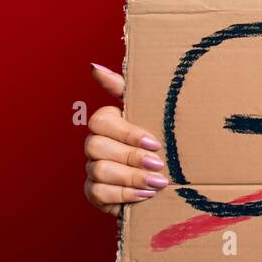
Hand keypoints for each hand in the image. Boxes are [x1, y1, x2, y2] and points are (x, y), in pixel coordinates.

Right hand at [83, 63, 167, 215]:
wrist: (169, 177)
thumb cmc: (160, 140)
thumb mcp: (150, 112)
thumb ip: (124, 88)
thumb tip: (94, 67)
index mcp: (108, 122)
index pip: (101, 120)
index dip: (127, 133)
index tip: (155, 143)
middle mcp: (95, 144)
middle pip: (96, 146)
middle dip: (130, 157)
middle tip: (159, 165)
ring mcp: (92, 168)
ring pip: (99, 170)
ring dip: (131, 177)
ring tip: (158, 182)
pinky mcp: (94, 192)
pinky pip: (98, 193)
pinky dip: (124, 195)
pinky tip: (146, 195)